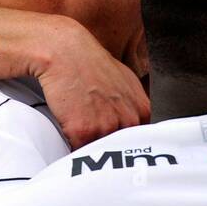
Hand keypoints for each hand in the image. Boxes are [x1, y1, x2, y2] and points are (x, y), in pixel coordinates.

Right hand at [31, 17, 150, 147]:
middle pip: (119, 150)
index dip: (123, 145)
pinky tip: (67, 134)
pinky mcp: (83, 132)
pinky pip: (78, 152)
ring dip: (88, 150)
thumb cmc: (90, 63)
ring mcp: (107, 127)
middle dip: (106, 150)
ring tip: (78, 135)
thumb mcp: (125, 82)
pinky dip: (71, 148)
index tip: (113, 146)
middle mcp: (129, 120)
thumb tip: (133, 124)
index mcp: (142, 111)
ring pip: (99, 153)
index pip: (138, 142)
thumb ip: (132, 106)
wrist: (64, 52)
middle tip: (93, 142)